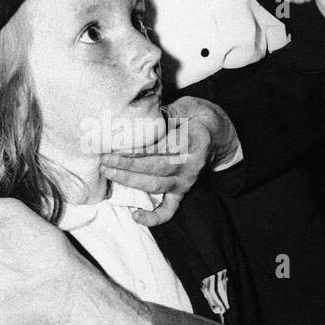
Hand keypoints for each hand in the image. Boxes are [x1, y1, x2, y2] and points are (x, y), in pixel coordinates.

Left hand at [99, 96, 241, 225]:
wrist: (219, 137)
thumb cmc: (199, 118)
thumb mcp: (190, 107)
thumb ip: (169, 111)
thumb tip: (144, 114)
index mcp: (195, 141)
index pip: (162, 147)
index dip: (139, 148)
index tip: (118, 145)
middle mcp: (190, 165)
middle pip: (155, 167)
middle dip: (127, 165)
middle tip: (105, 159)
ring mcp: (185, 181)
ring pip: (155, 185)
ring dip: (129, 181)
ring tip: (108, 172)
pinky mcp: (181, 192)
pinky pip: (169, 210)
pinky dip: (153, 218)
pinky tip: (135, 216)